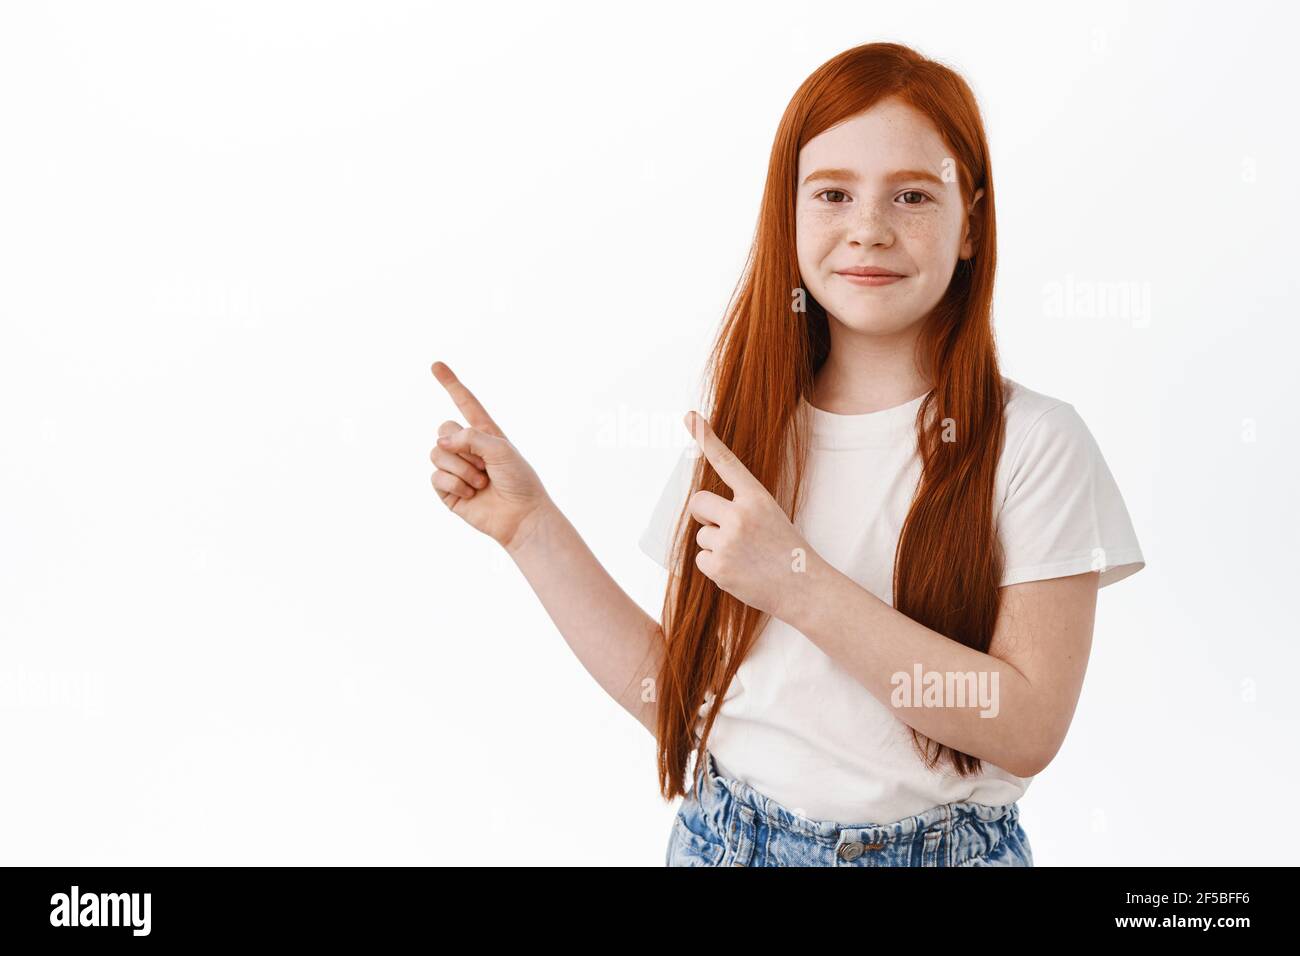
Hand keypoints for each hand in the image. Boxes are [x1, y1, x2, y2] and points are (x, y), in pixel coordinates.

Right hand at [430, 361, 552, 551]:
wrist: (521, 516)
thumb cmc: (519, 480)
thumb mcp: (500, 448)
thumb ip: (470, 436)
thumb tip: (440, 441)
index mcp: (485, 433)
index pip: (465, 403)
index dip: (451, 383)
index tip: (436, 365)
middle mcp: (467, 448)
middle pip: (443, 427)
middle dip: (462, 445)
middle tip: (484, 465)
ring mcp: (455, 468)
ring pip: (437, 453)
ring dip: (462, 469)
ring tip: (482, 482)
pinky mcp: (447, 490)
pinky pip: (436, 477)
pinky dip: (455, 485)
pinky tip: (471, 494)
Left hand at [684, 410, 818, 619]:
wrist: (803, 588)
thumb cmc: (786, 551)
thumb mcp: (771, 516)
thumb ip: (741, 507)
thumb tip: (703, 506)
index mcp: (757, 498)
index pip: (726, 462)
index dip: (706, 438)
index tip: (690, 417)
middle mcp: (740, 515)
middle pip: (698, 501)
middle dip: (705, 514)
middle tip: (728, 530)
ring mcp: (728, 541)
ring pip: (700, 535)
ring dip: (715, 545)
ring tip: (744, 557)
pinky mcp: (718, 566)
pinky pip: (701, 559)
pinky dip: (715, 566)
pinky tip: (739, 571)